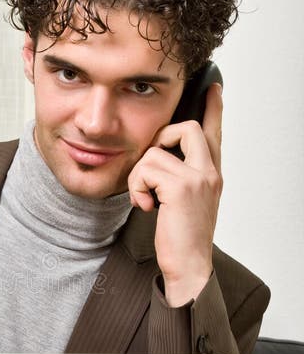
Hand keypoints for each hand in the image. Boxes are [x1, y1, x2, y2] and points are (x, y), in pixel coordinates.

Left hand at [128, 83, 222, 305]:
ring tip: (146, 199)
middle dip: (160, 139)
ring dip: (140, 175)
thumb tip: (159, 159)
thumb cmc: (182, 237)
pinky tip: (147, 207)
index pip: (214, 132)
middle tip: (150, 168)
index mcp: (211, 173)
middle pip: (187, 127)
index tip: (214, 87)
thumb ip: (180, 178)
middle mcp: (210, 171)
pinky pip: (147, 168)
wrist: (188, 265)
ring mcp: (198, 177)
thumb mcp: (185, 202)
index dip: (213, 109)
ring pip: (155, 151)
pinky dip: (138, 188)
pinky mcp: (182, 187)